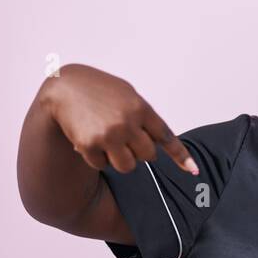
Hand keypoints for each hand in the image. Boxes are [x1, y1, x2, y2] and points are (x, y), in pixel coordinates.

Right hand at [41, 63, 199, 174]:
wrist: (64, 86)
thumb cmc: (98, 89)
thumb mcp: (127, 95)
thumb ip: (143, 117)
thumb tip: (157, 144)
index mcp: (140, 107)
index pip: (166, 136)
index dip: (180, 155)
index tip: (193, 170)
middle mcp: (128, 122)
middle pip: (148, 156)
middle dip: (138, 152)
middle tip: (124, 139)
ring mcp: (109, 135)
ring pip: (127, 167)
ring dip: (119, 159)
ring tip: (107, 141)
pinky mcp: (90, 145)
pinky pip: (103, 166)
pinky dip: (97, 158)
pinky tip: (89, 138)